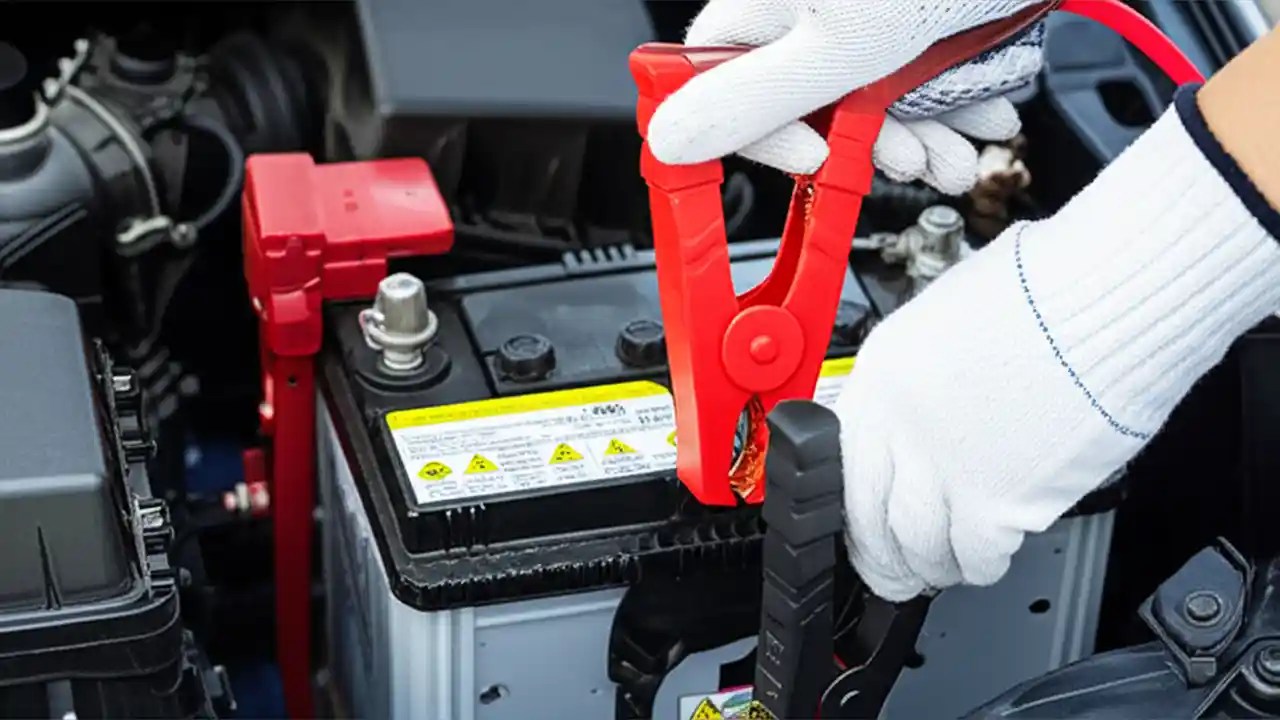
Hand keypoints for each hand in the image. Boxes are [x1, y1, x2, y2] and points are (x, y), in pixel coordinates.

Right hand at [646, 0, 1044, 193]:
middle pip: (807, 106)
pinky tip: (981, 118)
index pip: (716, 93)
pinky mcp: (912, 21)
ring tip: (962, 152)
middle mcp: (803, 14)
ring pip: (870, 99)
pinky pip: (916, 78)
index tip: (817, 163)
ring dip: (923, 138)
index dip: (766, 140)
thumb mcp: (844, 44)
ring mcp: (860, 18)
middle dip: (870, 148)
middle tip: (911, 162)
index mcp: (763, 9)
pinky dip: (950, 107)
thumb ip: (755, 98)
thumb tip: (667, 140)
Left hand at [834, 223, 1148, 600]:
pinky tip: (992, 555)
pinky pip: (975, 555)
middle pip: (869, 516)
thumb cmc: (1045, 289)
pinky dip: (982, 564)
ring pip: (917, 545)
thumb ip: (920, 375)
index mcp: (881, 374)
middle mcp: (900, 423)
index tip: (862, 523)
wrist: (1107, 297)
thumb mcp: (945, 319)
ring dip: (932, 564)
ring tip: (948, 565)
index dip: (852, 506)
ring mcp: (944, 465)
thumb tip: (919, 409)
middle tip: (895, 570)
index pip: (840, 462)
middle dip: (881, 554)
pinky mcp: (997, 498)